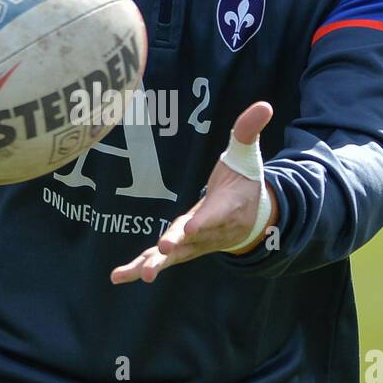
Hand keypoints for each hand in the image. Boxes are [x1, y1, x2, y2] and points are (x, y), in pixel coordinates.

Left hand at [110, 101, 276, 284]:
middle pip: (192, 239)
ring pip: (175, 255)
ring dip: (156, 264)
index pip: (216, 214)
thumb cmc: (244, 183)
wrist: (251, 220)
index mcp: (228, 207)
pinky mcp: (181, 249)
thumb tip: (264, 105)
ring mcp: (195, 243)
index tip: (192, 227)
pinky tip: (118, 277)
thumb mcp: (247, 155)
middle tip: (163, 250)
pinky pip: (161, 260)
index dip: (204, 221)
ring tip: (140, 275)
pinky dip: (140, 268)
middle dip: (177, 244)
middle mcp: (211, 230)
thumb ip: (248, 131)